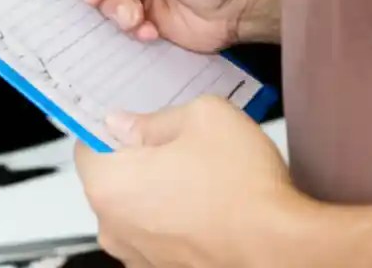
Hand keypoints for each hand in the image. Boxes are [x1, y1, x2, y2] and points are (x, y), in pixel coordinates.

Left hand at [75, 97, 305, 267]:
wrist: (285, 250)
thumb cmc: (245, 191)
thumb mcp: (203, 117)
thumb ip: (154, 118)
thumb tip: (128, 123)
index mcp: (109, 184)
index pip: (86, 144)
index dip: (112, 128)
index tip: (133, 124)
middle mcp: (114, 227)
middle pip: (110, 180)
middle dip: (137, 161)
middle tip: (179, 148)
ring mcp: (138, 257)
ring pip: (135, 211)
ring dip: (157, 195)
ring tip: (201, 182)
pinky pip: (158, 237)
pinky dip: (174, 224)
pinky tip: (208, 210)